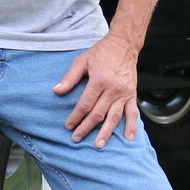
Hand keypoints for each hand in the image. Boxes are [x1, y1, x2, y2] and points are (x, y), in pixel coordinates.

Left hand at [54, 33, 140, 147]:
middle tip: (76, 138)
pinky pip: (133, 113)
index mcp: (99, 80)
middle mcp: (113, 89)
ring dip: (106, 132)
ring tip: (98, 145)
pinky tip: (129, 138)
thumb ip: (70, 77)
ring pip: (114, 117)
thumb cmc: (101, 52)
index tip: (68, 126)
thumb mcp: (82, 61)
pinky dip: (131, 126)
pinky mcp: (132, 95)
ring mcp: (124, 93)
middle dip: (86, 128)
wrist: (124, 45)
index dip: (76, 117)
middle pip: (98, 113)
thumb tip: (57, 91)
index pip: (85, 104)